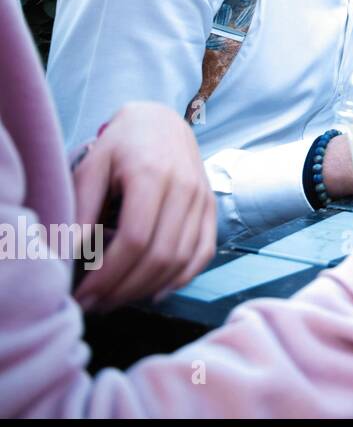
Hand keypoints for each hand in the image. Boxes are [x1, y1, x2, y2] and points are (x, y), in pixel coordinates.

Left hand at [71, 102, 215, 311]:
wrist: (161, 122)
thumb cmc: (121, 146)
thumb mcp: (92, 169)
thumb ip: (81, 211)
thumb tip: (66, 257)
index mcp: (151, 175)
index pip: (135, 239)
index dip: (109, 275)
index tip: (83, 295)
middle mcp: (185, 188)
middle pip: (160, 255)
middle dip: (125, 289)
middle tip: (95, 305)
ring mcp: (203, 199)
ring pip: (182, 259)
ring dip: (148, 288)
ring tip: (116, 300)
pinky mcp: (211, 208)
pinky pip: (203, 253)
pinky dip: (181, 279)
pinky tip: (154, 292)